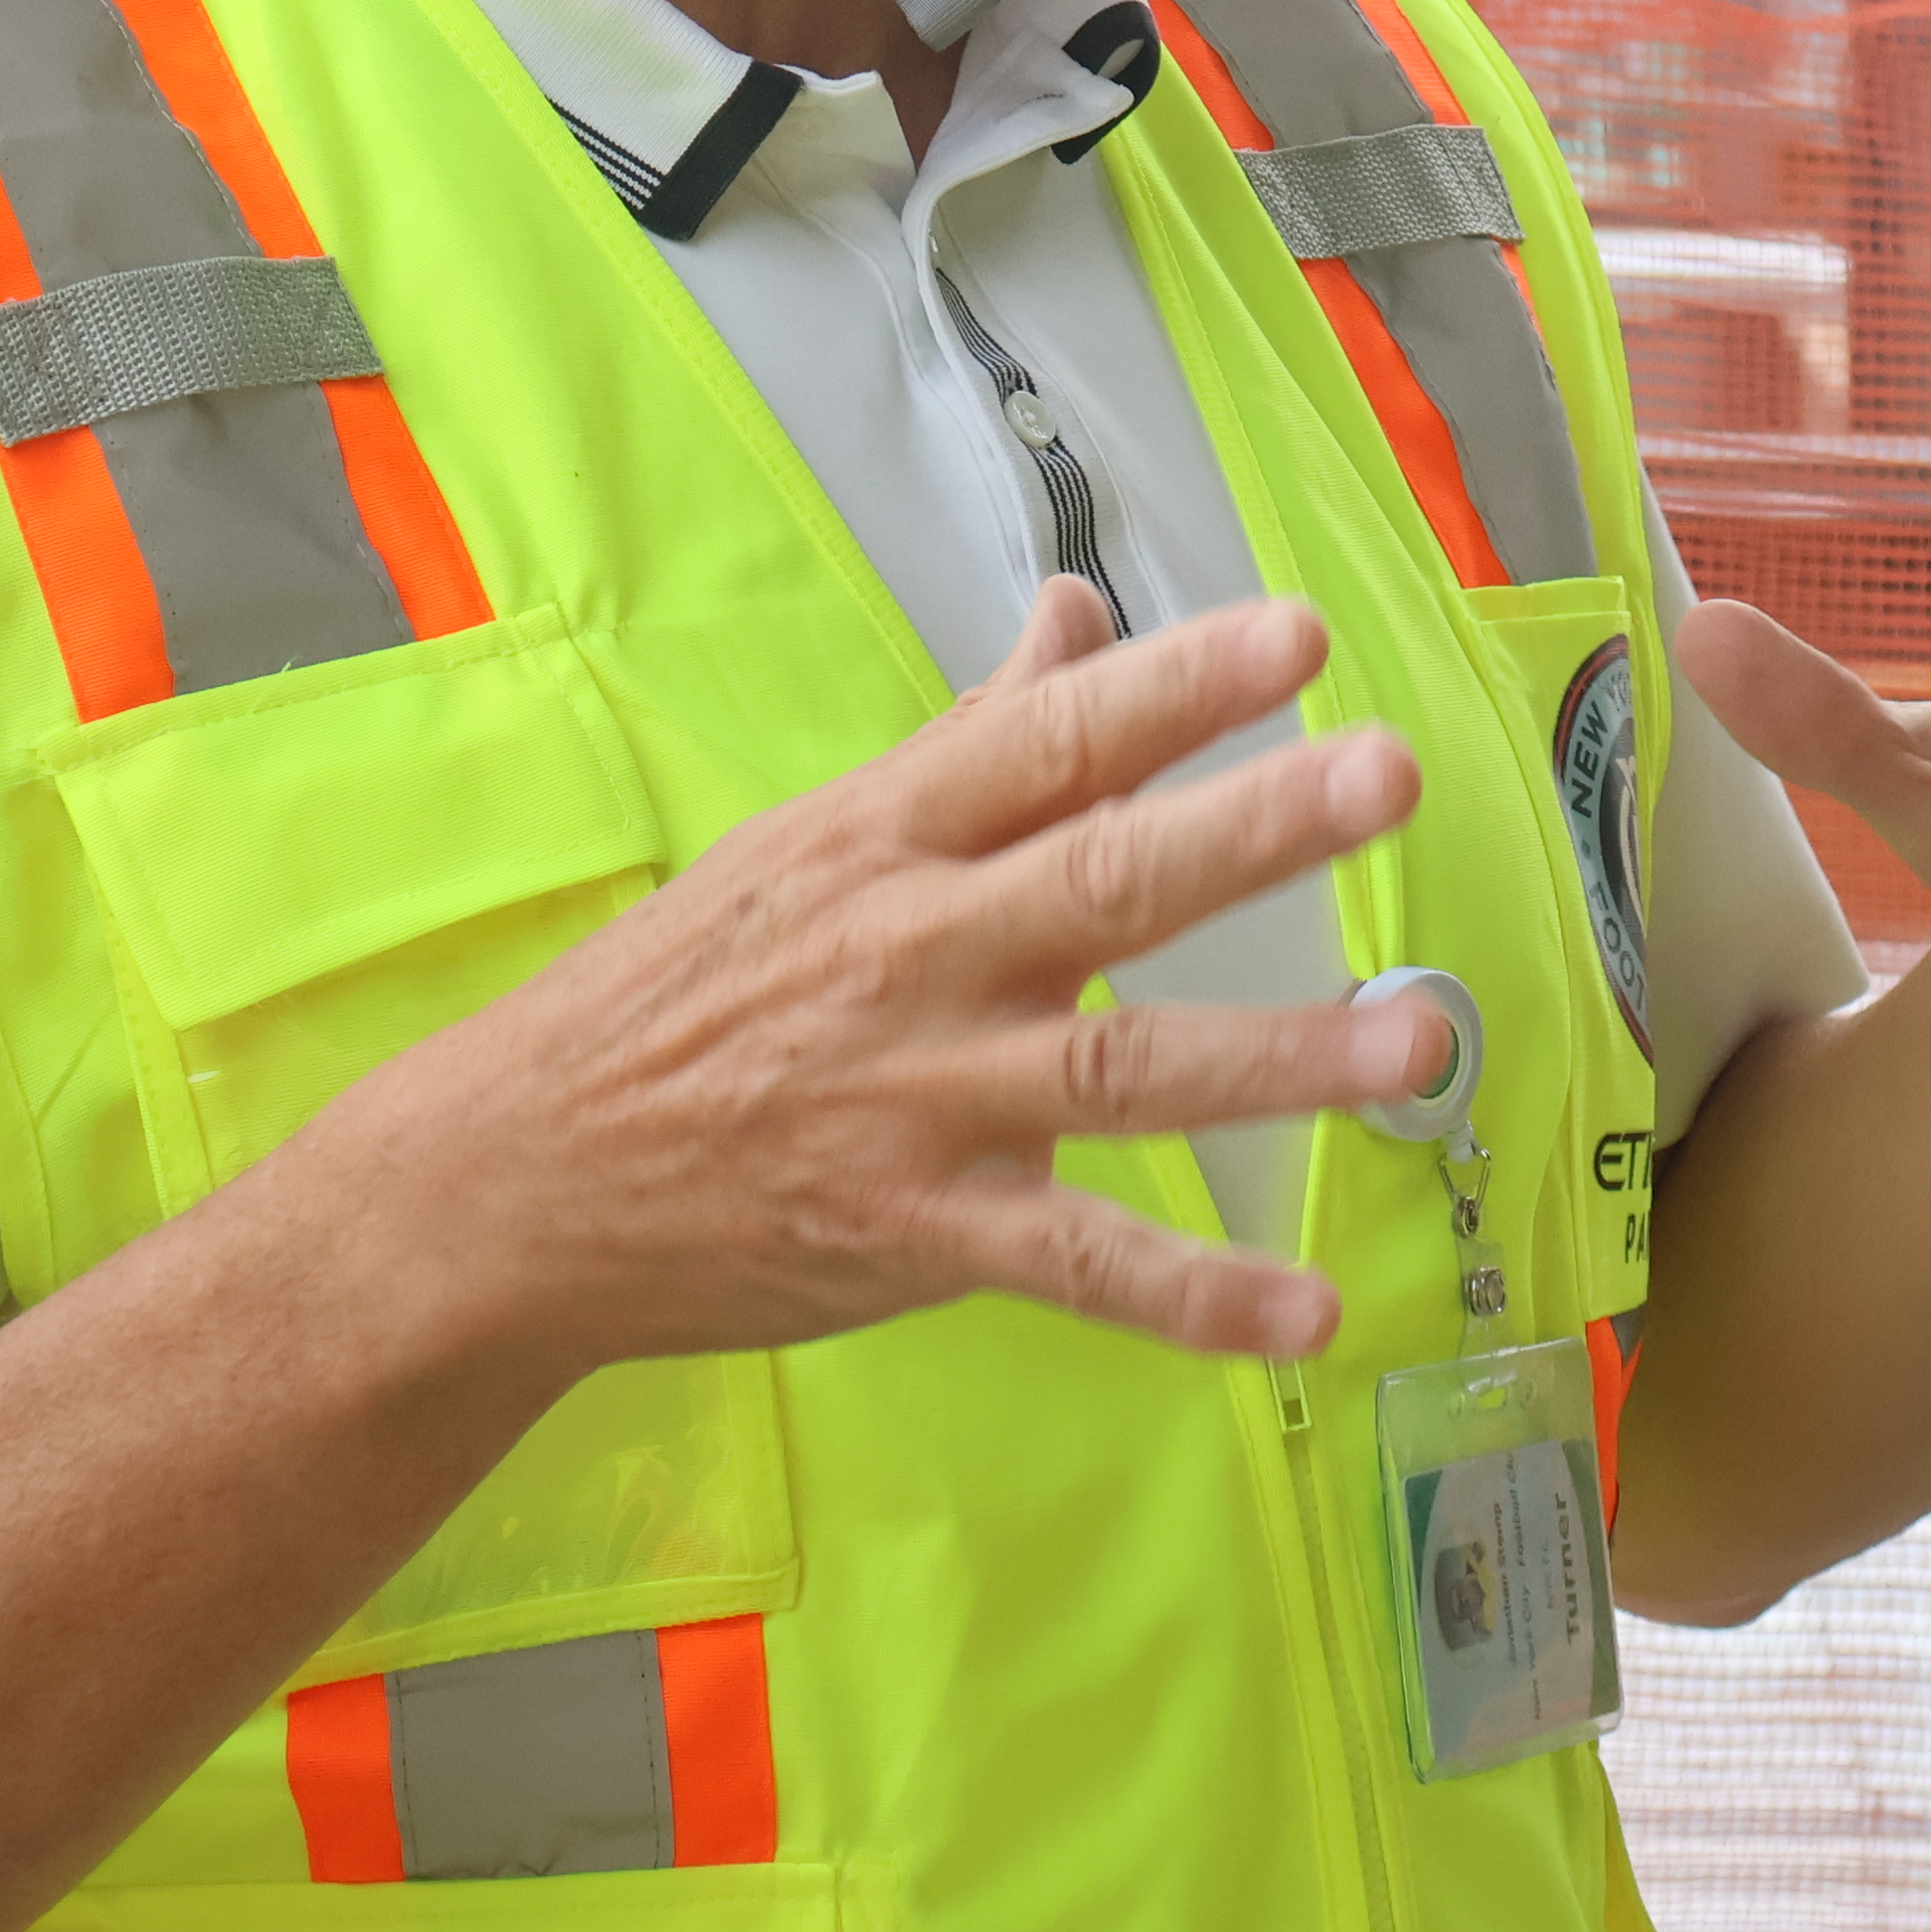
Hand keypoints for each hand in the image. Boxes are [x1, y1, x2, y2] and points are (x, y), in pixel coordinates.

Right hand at [315, 578, 1447, 1369]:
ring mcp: (916, 1099)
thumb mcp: (811, 840)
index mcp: (885, 840)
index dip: (1172, 686)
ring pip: (1118, 1070)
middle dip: (1248, 827)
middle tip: (1382, 773)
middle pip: (1100, 879)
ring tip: (1411, 1037)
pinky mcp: (915, 1233)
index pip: (1046, 740)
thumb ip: (970, 739)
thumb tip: (1077, 614)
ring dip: (1274, 1058)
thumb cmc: (679, 993)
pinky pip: (1079, 1269)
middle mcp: (912, 954)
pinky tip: (1308, 1316)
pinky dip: (1195, 1300)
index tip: (1296, 636)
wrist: (518, 1174)